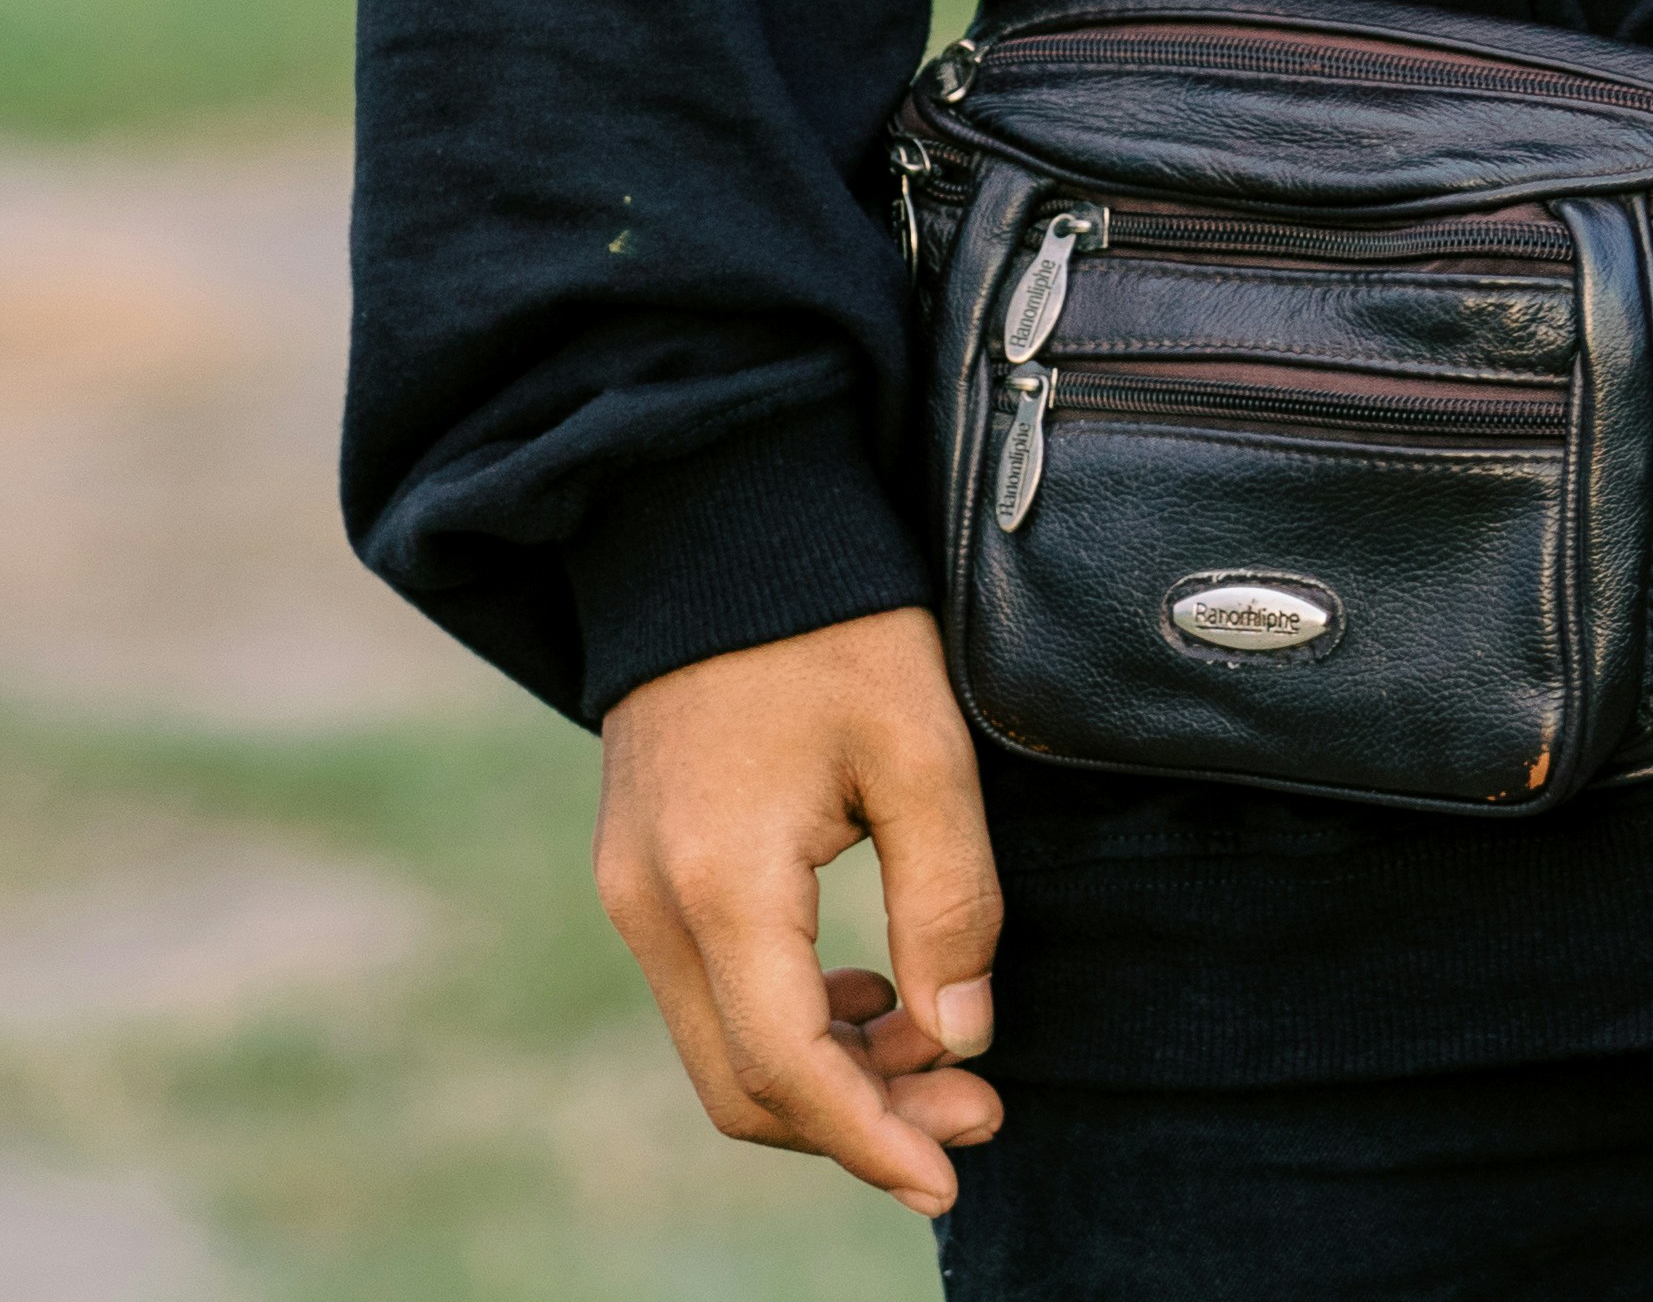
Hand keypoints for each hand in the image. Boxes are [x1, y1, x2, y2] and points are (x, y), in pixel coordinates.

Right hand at [596, 601, 1004, 1217]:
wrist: (721, 524)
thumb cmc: (833, 622)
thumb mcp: (922, 747)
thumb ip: (948, 900)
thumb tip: (961, 1038)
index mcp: (718, 885)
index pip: (789, 1070)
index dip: (872, 1141)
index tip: (952, 1175)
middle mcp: (650, 909)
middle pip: (745, 1085)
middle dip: (861, 1121)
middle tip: (975, 1111)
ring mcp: (631, 893)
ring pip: (723, 1048)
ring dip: (829, 1077)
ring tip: (942, 1056)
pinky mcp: (640, 871)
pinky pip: (709, 994)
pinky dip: (790, 1025)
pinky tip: (872, 1000)